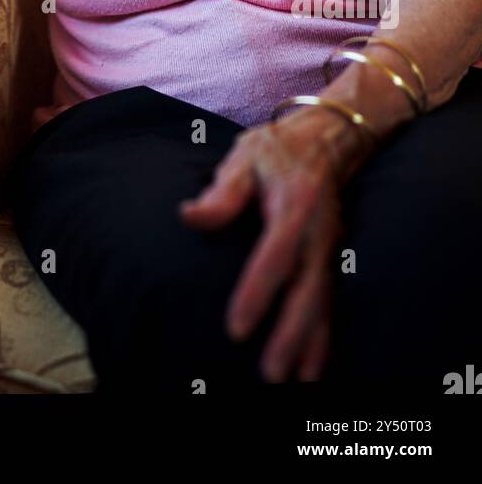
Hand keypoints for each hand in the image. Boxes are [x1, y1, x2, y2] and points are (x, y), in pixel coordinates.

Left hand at [177, 113, 347, 382]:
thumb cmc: (274, 151)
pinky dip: (325, 338)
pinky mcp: (334, 257)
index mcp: (294, 205)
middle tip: (269, 373)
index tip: (237, 329)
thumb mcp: (244, 158)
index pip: (276, 256)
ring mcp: (330, 247)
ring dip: (311, 346)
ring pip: (324, 303)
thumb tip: (188, 215)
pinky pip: (332, 302)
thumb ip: (220, 192)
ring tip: (296, 384)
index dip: (257, 293)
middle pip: (307, 290)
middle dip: (290, 335)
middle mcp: (318, 232)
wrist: (325, 139)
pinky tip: (315, 369)